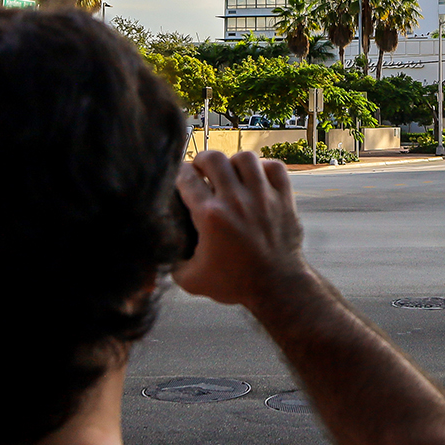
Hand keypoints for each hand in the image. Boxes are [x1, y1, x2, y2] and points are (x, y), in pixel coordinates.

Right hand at [172, 151, 310, 309]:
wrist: (277, 287)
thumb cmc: (236, 283)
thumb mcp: (192, 280)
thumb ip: (172, 263)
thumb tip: (161, 251)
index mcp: (211, 216)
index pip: (187, 178)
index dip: (179, 174)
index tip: (180, 179)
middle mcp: (236, 200)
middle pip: (213, 158)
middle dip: (202, 161)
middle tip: (201, 171)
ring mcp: (263, 197)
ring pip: (244, 157)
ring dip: (233, 163)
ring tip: (230, 174)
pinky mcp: (283, 198)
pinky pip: (273, 166)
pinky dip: (263, 167)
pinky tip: (256, 179)